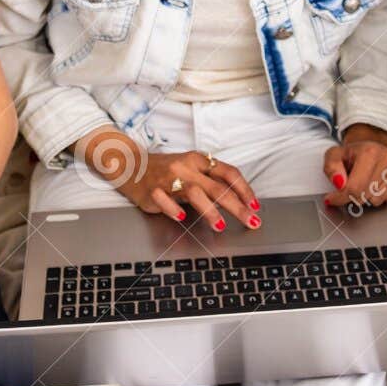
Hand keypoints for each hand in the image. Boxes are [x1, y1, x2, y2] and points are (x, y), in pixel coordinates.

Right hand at [79, 129, 259, 232]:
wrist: (131, 165)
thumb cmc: (166, 169)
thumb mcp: (191, 169)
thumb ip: (211, 182)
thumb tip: (236, 202)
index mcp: (199, 160)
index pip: (228, 173)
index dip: (244, 190)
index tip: (255, 206)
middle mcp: (186, 167)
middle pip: (217, 187)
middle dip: (238, 206)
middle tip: (251, 221)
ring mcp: (168, 178)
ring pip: (194, 193)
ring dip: (210, 210)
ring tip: (220, 225)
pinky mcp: (152, 191)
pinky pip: (164, 200)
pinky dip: (173, 210)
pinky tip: (181, 218)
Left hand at [323, 124, 386, 209]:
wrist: (373, 146)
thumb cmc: (354, 154)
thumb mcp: (334, 156)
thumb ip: (331, 168)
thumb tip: (339, 183)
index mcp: (370, 151)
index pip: (354, 188)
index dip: (340, 197)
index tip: (332, 199)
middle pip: (366, 196)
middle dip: (355, 195)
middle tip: (354, 183)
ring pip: (379, 200)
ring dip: (369, 196)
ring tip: (368, 182)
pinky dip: (384, 196)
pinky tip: (380, 183)